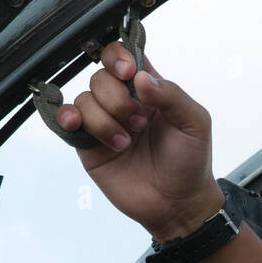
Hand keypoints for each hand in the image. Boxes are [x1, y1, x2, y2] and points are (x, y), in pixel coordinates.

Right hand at [55, 41, 224, 239]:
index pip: (126, 57)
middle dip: (117, 99)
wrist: (177, 206)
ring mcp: (105, 124)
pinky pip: (67, 121)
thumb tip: (141, 77)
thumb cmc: (190, 163)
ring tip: (124, 143)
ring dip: (104, 120)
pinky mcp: (89, 146)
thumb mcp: (194, 123)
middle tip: (138, 123)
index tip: (128, 72)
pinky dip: (67, 117)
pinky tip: (77, 124)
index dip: (120, 57)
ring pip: (84, 99)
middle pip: (101, 76)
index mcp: (150, 91)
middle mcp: (124, 103)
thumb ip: (172, 95)